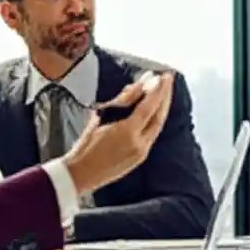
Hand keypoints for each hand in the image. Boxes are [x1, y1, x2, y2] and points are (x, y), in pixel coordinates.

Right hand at [62, 71, 174, 194]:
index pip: (149, 106)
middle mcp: (139, 143)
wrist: (80, 174)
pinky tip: (154, 112)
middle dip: (165, 97)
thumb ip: (122, 102)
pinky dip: (155, 120)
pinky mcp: (140, 158)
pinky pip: (152, 135)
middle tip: (168, 81)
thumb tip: (138, 88)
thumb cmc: (85, 145)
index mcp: (128, 132)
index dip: (158, 90)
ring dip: (162, 109)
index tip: (164, 76)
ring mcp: (141, 152)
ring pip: (157, 127)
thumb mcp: (101, 118)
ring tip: (163, 93)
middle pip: (159, 117)